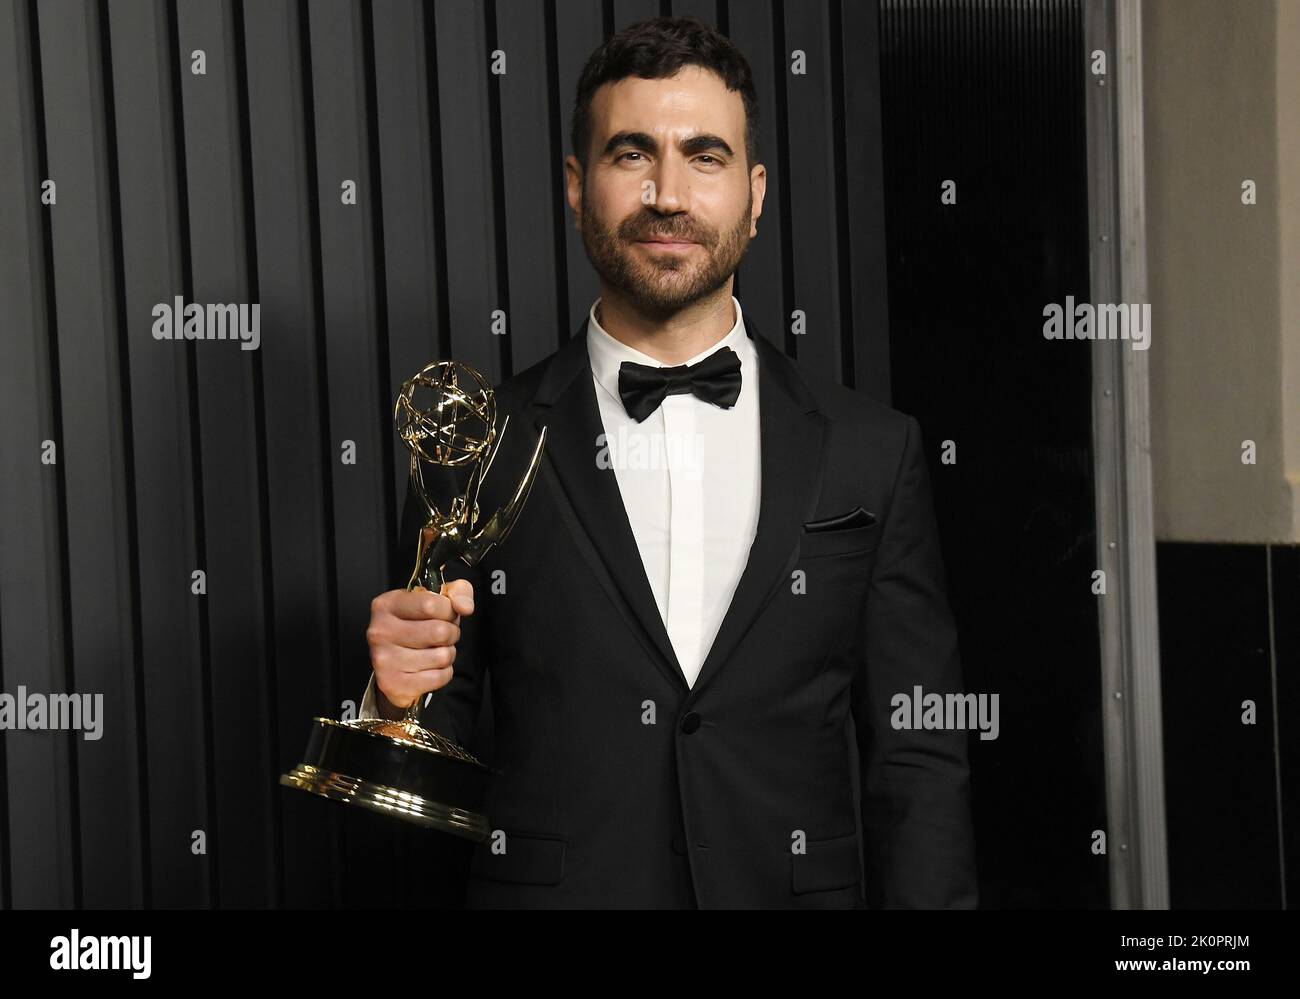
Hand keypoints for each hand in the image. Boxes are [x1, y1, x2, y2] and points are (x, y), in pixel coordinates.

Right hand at [366, 579, 473, 710]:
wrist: (394, 664)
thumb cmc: (417, 626)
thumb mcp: (436, 599)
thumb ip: (458, 592)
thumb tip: (465, 607)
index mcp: (387, 605)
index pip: (430, 604)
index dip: (449, 611)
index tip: (446, 615)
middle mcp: (380, 631)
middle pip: (439, 631)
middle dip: (451, 634)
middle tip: (443, 635)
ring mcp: (384, 659)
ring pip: (441, 656)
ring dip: (448, 654)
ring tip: (436, 650)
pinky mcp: (393, 684)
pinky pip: (439, 677)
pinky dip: (443, 673)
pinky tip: (430, 667)